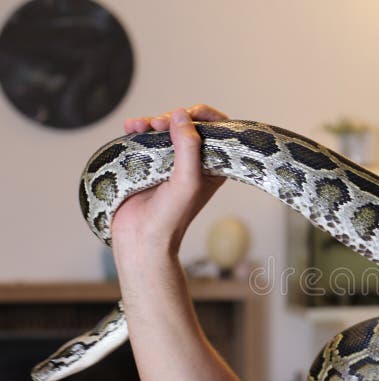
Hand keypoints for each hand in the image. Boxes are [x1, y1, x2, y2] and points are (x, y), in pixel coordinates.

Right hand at [111, 104, 228, 259]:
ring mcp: (169, 162)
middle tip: (159, 123)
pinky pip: (146, 138)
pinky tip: (130, 127)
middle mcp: (193, 162)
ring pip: (165, 129)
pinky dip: (139, 129)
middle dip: (174, 118)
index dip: (204, 116)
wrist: (141, 238)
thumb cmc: (171, 216)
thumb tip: (182, 115)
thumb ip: (188, 147)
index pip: (217, 130)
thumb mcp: (187, 181)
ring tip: (140, 125)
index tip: (188, 114)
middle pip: (189, 125)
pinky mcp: (148, 164)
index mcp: (212, 166)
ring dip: (153, 121)